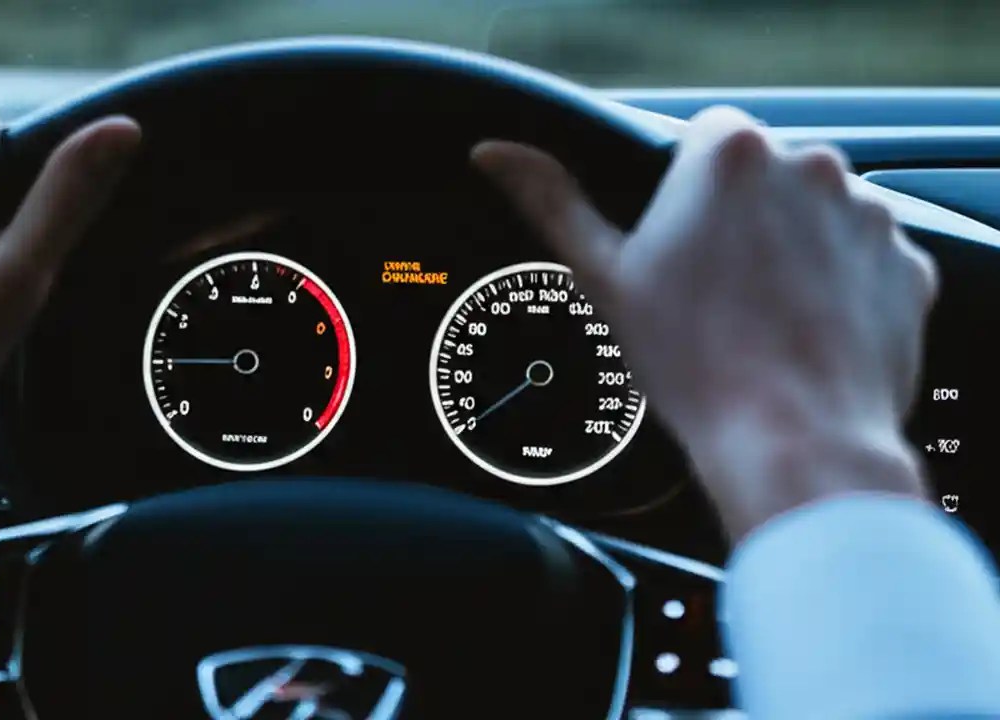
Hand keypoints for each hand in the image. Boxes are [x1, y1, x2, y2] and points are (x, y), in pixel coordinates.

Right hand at [473, 106, 936, 539]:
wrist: (792, 443)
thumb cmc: (693, 365)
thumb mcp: (603, 278)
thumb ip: (550, 203)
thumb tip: (496, 158)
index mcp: (726, 155)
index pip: (700, 140)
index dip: (681, 196)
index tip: (676, 248)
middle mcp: (808, 169)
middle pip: (760, 178)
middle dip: (736, 224)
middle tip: (708, 294)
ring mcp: (866, 216)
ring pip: (813, 218)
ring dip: (789, 254)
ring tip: (756, 323)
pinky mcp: (904, 266)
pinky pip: (864, 262)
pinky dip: (839, 290)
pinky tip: (802, 336)